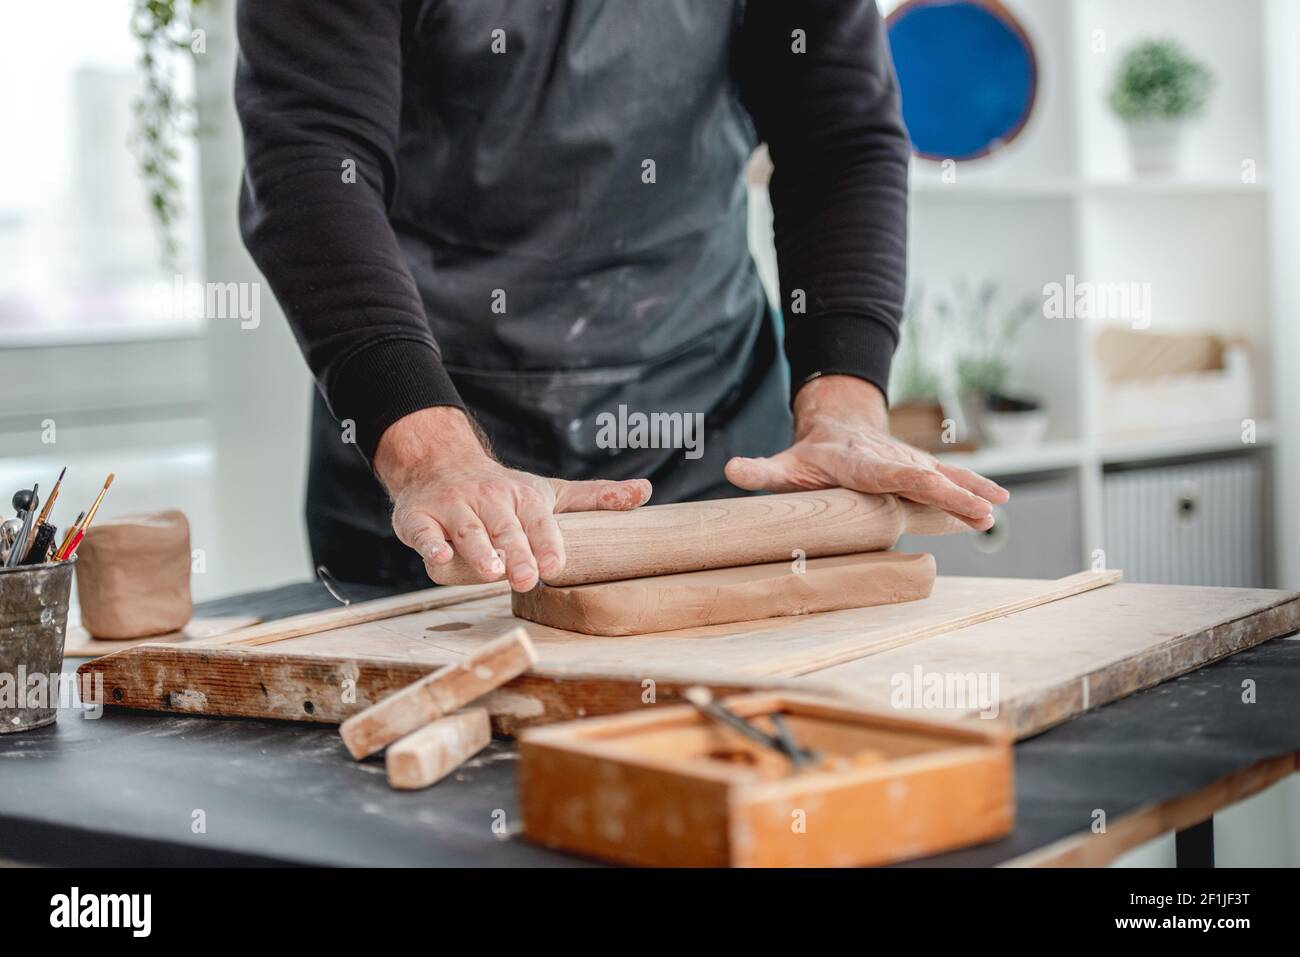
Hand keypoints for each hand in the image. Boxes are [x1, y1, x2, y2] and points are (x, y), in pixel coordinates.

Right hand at [375, 407, 651, 590]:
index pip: (539, 522)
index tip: (556, 565)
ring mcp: (452, 507)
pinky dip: (429, 543)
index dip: (547, 543)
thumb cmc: (503, 492)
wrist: (439, 462)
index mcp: (524, 496)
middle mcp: (489, 499)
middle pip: (504, 529)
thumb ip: (594, 498)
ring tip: (492, 571)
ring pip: (467, 531)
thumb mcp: (550, 492)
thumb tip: (645, 491)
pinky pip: (424, 532)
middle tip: (527, 577)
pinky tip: (439, 557)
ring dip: (478, 550)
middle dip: (516, 552)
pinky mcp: (418, 517)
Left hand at [724, 375, 1008, 529]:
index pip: (894, 474)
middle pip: (929, 478)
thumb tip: (731, 470)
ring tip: (996, 512)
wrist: (837, 422)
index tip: (940, 491)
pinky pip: (950, 479)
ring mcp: (910, 464)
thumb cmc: (811, 452)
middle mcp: (893, 461)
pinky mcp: (920, 469)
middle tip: (984, 514)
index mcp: (863, 463)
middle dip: (956, 495)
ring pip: (946, 477)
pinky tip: (997, 505)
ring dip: (972, 493)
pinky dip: (974, 489)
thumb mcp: (785, 463)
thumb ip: (762, 470)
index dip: (919, 483)